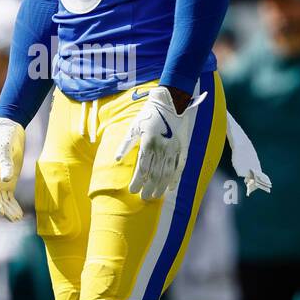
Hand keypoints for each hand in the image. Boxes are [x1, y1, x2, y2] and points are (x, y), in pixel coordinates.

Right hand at [0, 117, 24, 220]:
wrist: (9, 131)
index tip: (0, 212)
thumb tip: (6, 179)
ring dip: (10, 209)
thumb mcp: (5, 148)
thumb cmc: (4, 137)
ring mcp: (0, 181)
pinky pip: (10, 196)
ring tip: (18, 219)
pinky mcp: (9, 181)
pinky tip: (19, 214)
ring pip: (3, 199)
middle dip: (4, 209)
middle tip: (14, 219)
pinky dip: (14, 205)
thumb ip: (5, 163)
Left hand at [115, 86, 204, 200]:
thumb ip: (126, 144)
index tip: (132, 191)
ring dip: (160, 187)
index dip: (137, 181)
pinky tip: (171, 188)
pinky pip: (180, 166)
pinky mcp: (183, 147)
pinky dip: (176, 178)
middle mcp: (162, 148)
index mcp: (149, 143)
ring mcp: (174, 148)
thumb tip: (116, 159)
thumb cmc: (149, 114)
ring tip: (155, 196)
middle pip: (155, 174)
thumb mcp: (134, 126)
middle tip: (143, 198)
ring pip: (167, 173)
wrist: (171, 101)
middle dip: (148, 188)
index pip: (142, 168)